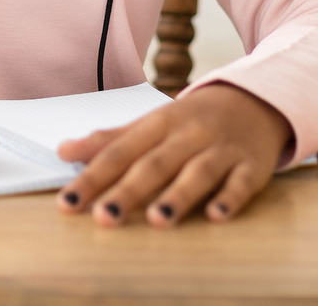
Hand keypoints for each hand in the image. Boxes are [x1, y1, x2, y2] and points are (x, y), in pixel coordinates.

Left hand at [55, 82, 291, 227]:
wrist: (254, 98)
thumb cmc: (192, 119)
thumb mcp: (151, 123)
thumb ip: (110, 140)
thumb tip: (63, 152)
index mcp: (158, 123)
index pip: (119, 152)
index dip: (92, 177)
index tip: (68, 203)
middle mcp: (188, 134)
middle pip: (154, 163)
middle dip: (128, 191)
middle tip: (104, 217)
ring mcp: (221, 149)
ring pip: (197, 172)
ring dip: (178, 195)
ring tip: (157, 219)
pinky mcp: (251, 165)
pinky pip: (241, 183)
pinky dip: (230, 198)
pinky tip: (216, 216)